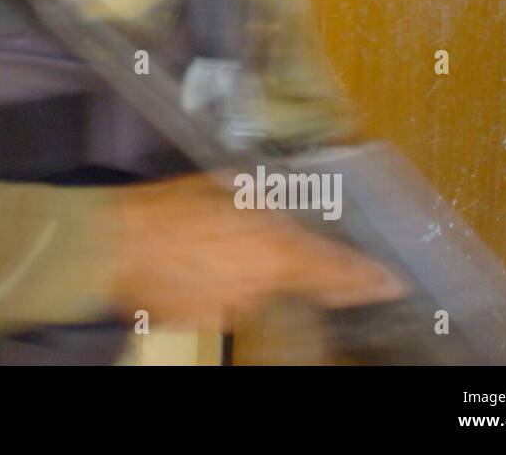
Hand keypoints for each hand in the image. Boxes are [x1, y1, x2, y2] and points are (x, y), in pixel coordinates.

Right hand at [113, 172, 405, 325]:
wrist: (118, 244)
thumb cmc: (171, 208)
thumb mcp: (233, 186)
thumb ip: (271, 205)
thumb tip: (287, 211)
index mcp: (280, 251)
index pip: (342, 272)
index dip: (369, 279)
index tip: (388, 283)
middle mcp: (265, 287)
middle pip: (297, 281)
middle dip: (286, 262)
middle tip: (257, 238)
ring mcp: (235, 308)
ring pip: (257, 289)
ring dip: (246, 271)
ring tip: (211, 242)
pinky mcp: (207, 319)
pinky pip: (224, 298)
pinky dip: (218, 282)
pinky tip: (193, 260)